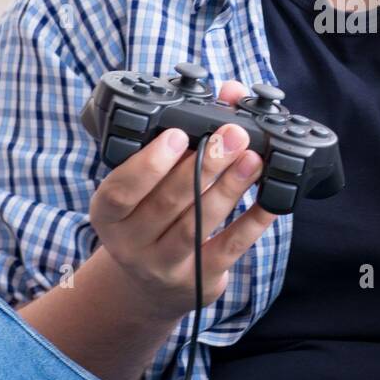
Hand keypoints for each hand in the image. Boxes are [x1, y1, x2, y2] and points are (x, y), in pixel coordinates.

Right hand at [88, 78, 278, 322]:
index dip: (149, 163)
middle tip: (233, 135)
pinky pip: (228, 248)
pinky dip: (252, 222)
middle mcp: (130, 243)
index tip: (179, 135)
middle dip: (204, 165)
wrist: (150, 286)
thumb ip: (183, 134)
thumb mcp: (148, 182)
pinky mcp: (198, 280)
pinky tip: (270, 199)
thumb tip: (231, 92)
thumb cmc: (151, 216)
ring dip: (229, 188)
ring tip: (253, 159)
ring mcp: (163, 266)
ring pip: (197, 225)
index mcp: (109, 213)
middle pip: (167, 203)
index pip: (120, 190)